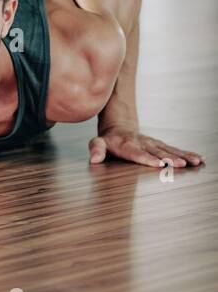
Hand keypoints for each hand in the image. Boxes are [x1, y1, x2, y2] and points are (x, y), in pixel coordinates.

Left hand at [89, 128, 203, 166]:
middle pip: (157, 152)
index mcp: (127, 145)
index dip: (147, 158)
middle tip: (180, 164)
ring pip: (169, 150)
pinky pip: (175, 149)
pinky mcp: (160, 144)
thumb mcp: (98, 142)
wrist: (119, 126)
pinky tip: (199, 159)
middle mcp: (143, 143)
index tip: (158, 164)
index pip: (137, 153)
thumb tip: (94, 159)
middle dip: (169, 158)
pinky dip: (187, 153)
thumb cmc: (108, 140)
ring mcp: (153, 143)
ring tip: (194, 163)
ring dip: (182, 156)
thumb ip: (96, 150)